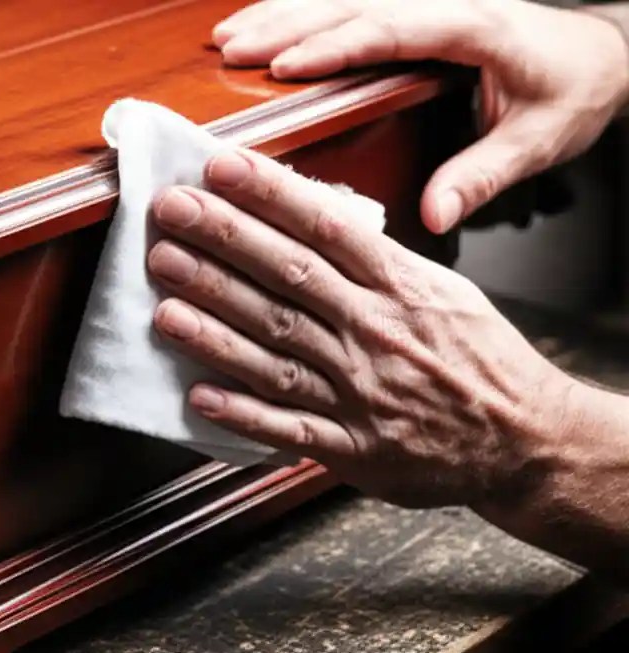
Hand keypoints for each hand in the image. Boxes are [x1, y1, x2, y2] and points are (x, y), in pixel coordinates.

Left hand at [146, 149, 594, 507]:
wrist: (525, 440)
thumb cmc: (476, 359)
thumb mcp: (440, 291)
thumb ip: (376, 260)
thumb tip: (312, 218)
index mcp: (398, 288)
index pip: (325, 228)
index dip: (268, 194)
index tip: (220, 168)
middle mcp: (373, 334)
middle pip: (288, 279)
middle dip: (223, 241)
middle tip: (171, 212)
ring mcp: (359, 393)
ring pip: (276, 351)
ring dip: (214, 324)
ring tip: (163, 295)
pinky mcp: (352, 448)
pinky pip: (289, 430)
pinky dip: (244, 414)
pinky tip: (199, 395)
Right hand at [211, 0, 628, 233]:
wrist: (601, 56)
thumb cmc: (574, 92)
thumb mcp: (538, 140)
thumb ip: (482, 175)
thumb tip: (435, 214)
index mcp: (475, 26)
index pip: (391, 27)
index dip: (333, 47)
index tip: (284, 66)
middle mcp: (445, 3)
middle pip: (351, 3)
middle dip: (285, 25)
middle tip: (232, 49)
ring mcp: (427, 2)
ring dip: (281, 14)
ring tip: (228, 38)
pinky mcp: (415, 12)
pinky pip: (349, 4)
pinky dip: (300, 13)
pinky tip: (263, 22)